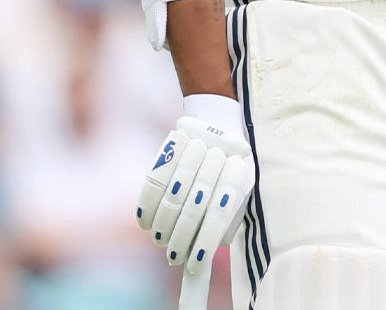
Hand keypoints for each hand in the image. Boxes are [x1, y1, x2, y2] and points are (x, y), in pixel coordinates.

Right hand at [138, 95, 254, 274]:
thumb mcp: (241, 188)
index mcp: (238, 175)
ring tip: (160, 242)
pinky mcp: (171, 147)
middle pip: (194, 208)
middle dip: (181, 238)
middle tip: (173, 257)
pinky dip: (147, 204)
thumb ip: (229, 215)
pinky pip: (154, 179)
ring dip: (164, 224)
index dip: (205, 242)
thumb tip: (211, 247)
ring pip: (172, 195)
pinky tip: (144, 223)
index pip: (218, 215)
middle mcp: (216, 162)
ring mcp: (193, 152)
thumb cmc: (230, 166)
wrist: (218, 120)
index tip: (195, 265)